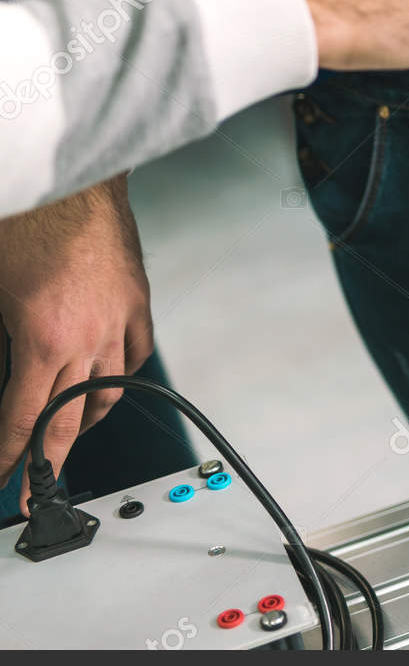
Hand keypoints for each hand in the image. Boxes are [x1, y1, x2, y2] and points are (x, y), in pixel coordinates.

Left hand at [0, 178, 151, 512]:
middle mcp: (87, 337)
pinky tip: (105, 383)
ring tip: (67, 437)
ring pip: (108, 393)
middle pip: (69, 419)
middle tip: (35, 490)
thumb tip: (4, 376)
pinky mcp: (137, 302)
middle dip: (48, 461)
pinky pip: (134, 356)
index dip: (11, 458)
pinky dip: (119, 377)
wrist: (72, 175)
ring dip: (84, 422)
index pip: (24, 419)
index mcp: (42, 338)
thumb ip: (1, 345)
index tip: (4, 481)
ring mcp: (119, 320)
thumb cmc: (28, 222)